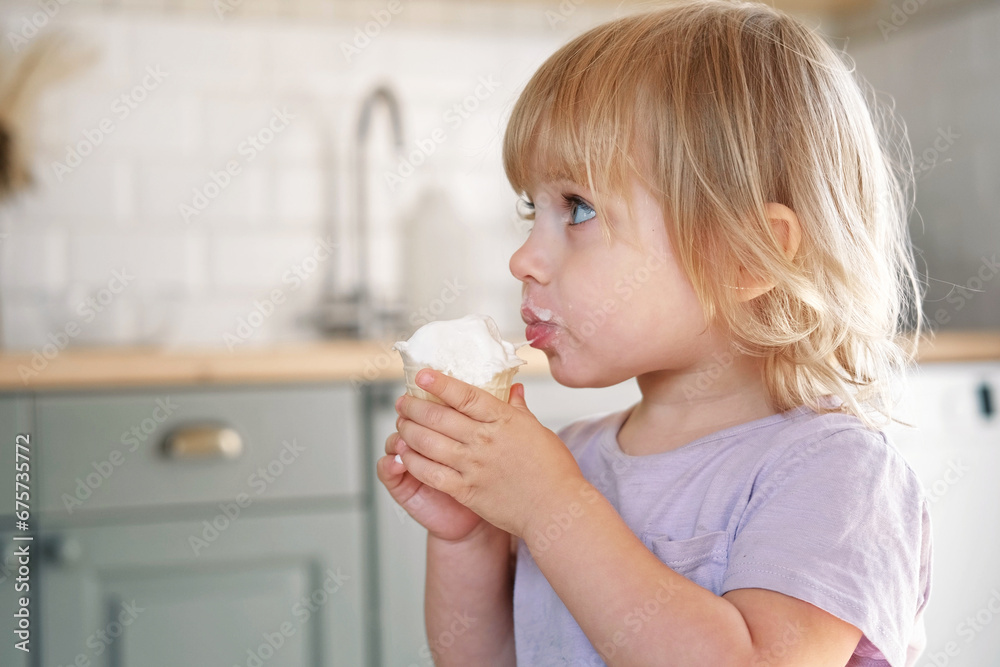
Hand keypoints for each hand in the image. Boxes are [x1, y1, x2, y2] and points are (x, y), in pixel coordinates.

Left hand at [393, 369, 584, 538]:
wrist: (555, 509)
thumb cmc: (553, 470)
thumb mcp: (537, 430)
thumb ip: (519, 409)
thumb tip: (515, 389)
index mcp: (503, 421)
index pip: (464, 396)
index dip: (440, 384)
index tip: (422, 375)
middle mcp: (484, 440)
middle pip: (439, 417)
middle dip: (415, 407)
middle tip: (403, 401)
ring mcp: (473, 466)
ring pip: (429, 443)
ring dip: (409, 431)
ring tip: (401, 424)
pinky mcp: (466, 491)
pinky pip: (431, 474)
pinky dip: (414, 462)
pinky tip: (404, 455)